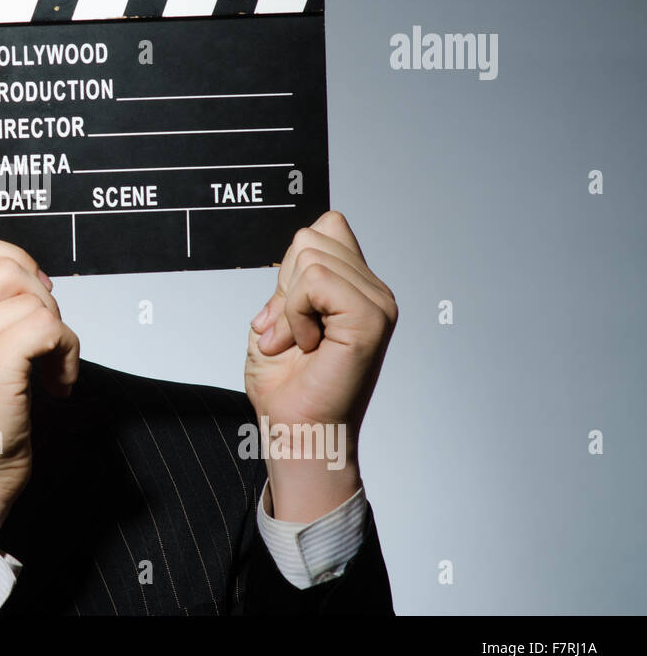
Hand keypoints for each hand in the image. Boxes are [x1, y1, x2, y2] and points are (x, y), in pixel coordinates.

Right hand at [0, 233, 79, 543]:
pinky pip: (47, 328)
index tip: (33, 299)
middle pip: (8, 267)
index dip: (14, 261)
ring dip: (60, 332)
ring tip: (52, 366)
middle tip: (46, 342)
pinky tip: (57, 384)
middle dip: (43, 300)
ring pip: (32, 298)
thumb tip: (35, 279)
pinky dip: (67, 353)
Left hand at [245, 211, 396, 519]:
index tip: (287, 313)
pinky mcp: (371, 319)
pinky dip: (296, 312)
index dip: (292, 265)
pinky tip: (308, 344)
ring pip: (311, 255)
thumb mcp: (278, 314)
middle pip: (312, 237)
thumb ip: (293, 277)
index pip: (327, 227)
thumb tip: (303, 243)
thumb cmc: (287, 385)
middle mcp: (374, 292)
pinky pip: (316, 280)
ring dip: (287, 305)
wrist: (294, 429)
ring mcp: (378, 304)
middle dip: (284, 286)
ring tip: (298, 342)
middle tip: (289, 334)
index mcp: (356, 288)